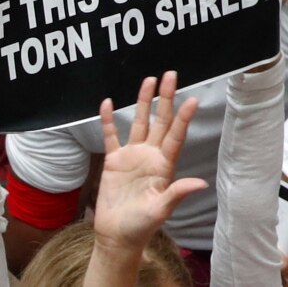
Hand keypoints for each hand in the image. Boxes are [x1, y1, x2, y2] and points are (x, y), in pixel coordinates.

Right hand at [93, 72, 205, 250]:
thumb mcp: (160, 210)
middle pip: (160, 122)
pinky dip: (109, 120)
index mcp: (163, 166)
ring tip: (148, 81)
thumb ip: (176, 194)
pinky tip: (108, 103)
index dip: (182, 118)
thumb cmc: (141, 225)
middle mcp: (150, 156)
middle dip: (165, 99)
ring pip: (139, 123)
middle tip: (170, 75)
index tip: (192, 99)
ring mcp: (131, 156)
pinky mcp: (113, 161)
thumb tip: (199, 183)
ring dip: (143, 102)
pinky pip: (111, 136)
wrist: (117, 233)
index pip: (175, 136)